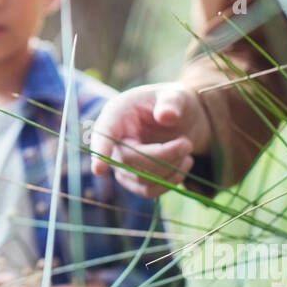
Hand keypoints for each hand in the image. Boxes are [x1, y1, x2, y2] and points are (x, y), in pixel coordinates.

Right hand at [89, 82, 211, 197]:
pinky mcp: (133, 180)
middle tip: (188, 143)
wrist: (179, 119)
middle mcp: (113, 142)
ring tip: (187, 148)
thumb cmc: (171, 103)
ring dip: (170, 168)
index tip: (99, 169)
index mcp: (116, 115)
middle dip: (163, 155)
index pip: (103, 134)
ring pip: (141, 179)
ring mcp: (120, 164)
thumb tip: (166, 116)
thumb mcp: (174, 95)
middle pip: (128, 161)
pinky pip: (148, 191)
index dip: (101, 151)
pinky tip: (185, 163)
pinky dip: (171, 181)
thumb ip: (171, 101)